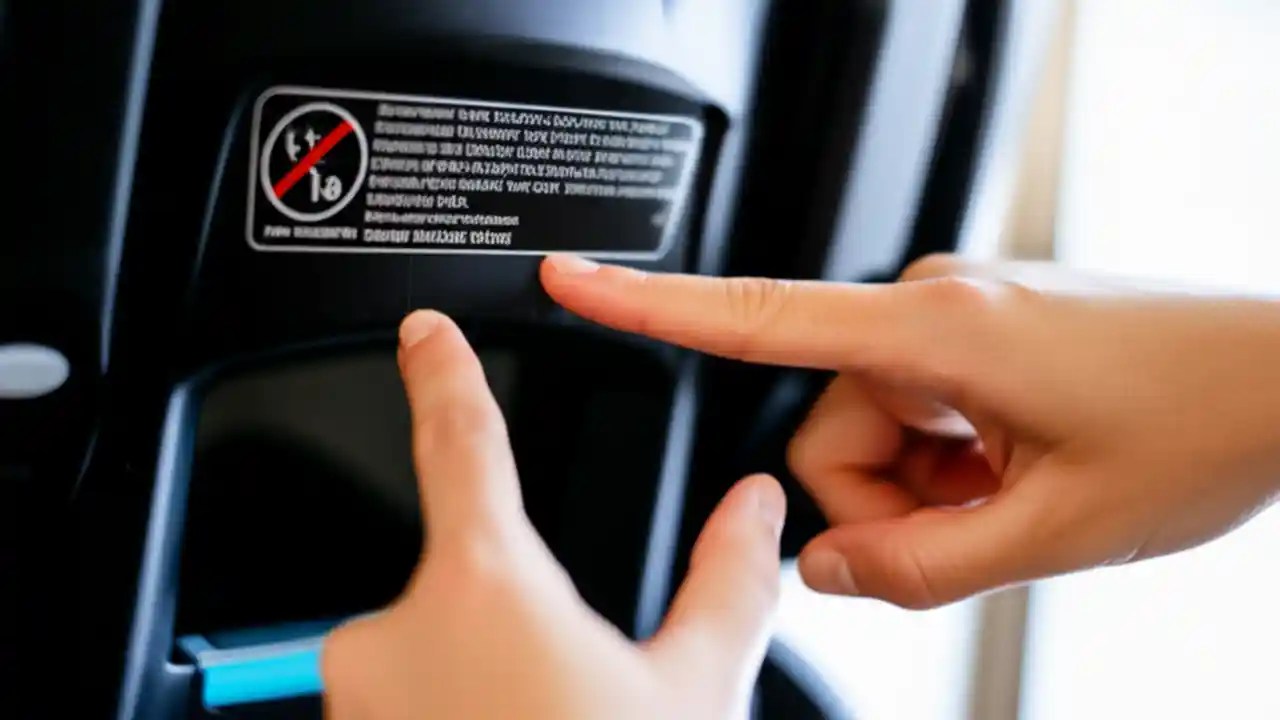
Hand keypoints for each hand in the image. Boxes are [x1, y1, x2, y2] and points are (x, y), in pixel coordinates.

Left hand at [322, 311, 786, 718]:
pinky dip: (448, 710)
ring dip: (482, 676)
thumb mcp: (690, 692)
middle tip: (568, 692)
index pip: (460, 440)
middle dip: (514, 617)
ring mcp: (356, 694)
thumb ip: (725, 584)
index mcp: (485, 584)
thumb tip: (757, 510)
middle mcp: (393, 630)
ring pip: (431, 647)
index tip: (423, 332)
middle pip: (465, 574)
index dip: (443, 372)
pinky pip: (400, 699)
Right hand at [541, 253, 1279, 608]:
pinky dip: (950, 467)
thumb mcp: (1055, 532)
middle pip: (828, 437)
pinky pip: (914, 419)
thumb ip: (919, 567)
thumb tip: (823, 572)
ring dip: (927, 490)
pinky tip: (1016, 470)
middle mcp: (931, 308)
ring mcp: (953, 319)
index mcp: (937, 332)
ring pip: (871, 439)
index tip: (569, 280)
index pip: (758, 314)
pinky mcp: (972, 337)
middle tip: (979, 522)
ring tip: (1013, 494)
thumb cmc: (1204, 424)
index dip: (650, 302)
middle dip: (887, 505)